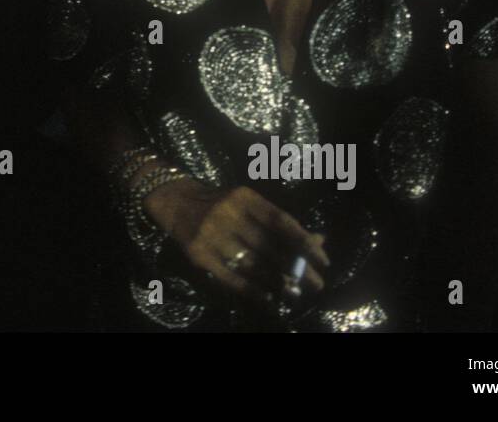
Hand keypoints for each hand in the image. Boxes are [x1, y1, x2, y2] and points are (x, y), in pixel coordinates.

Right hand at [145, 179, 329, 307]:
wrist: (174, 200)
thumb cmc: (220, 204)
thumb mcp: (248, 205)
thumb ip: (279, 222)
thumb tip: (319, 240)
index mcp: (245, 197)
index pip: (280, 221)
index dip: (303, 241)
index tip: (323, 260)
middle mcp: (228, 213)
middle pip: (269, 245)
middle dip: (296, 267)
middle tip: (317, 284)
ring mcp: (211, 234)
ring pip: (252, 264)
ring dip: (277, 282)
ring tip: (296, 295)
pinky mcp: (199, 254)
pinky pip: (231, 277)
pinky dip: (253, 291)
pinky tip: (269, 301)